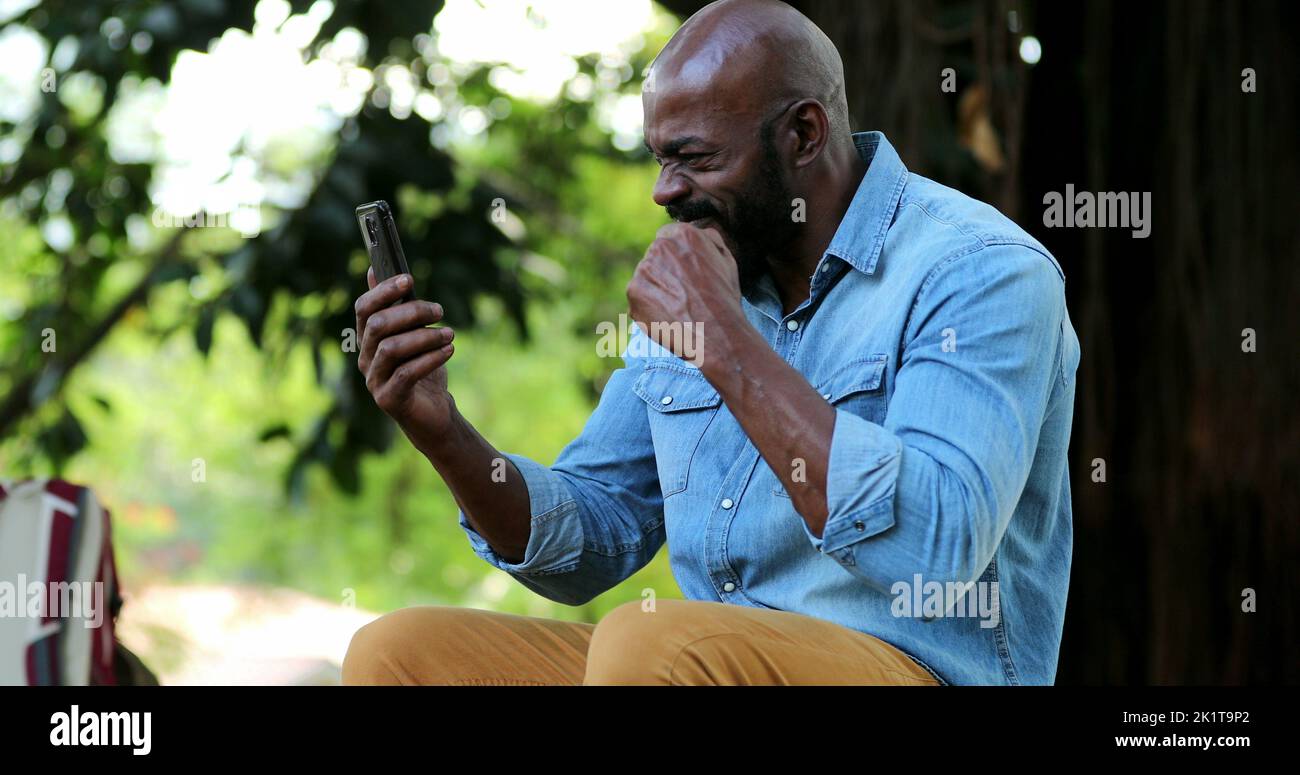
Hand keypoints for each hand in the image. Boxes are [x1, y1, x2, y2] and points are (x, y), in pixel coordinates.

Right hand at [355, 267, 455, 445]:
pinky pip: (406, 373)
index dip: (384, 291)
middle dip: (411, 312)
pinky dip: (430, 358)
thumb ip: (395, 306)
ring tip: (450, 333)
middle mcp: (365, 358)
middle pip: (378, 325)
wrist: (432, 413)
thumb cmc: (422, 368)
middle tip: (439, 310)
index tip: (409, 279)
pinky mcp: (389, 399)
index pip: (364, 308)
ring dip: (424, 336)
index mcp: (368, 338)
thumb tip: (374, 269)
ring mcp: (374, 379)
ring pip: (392, 348)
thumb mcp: (411, 334)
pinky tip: (449, 350)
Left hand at [626, 223, 744, 363]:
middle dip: (665, 271)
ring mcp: (643, 270)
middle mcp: (659, 247)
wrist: (715, 334)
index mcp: (684, 235)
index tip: (683, 271)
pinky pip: (638, 297)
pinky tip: (667, 316)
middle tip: (682, 293)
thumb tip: (698, 232)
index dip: (677, 255)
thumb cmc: (724, 299)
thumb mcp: (727, 261)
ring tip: (677, 307)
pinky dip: (648, 307)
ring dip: (656, 288)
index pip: (669, 236)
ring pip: (646, 277)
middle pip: (655, 255)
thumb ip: (709, 239)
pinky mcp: (633, 292)